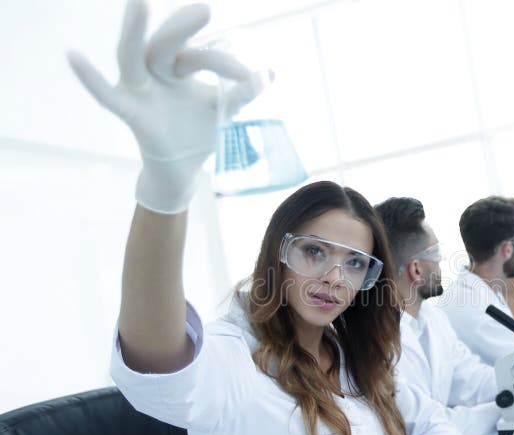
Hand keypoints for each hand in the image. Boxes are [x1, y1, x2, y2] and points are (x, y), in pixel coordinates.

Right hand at [67, 0, 261, 213]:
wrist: (184, 168)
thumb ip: (242, 93)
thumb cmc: (198, 133)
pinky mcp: (130, 111)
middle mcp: (154, 72)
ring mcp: (139, 89)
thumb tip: (269, 72)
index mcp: (177, 67)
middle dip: (184, 26)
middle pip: (166, 44)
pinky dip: (89, 78)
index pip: (199, 56)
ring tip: (139, 3)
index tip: (250, 77)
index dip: (225, 64)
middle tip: (206, 9)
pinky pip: (106, 95)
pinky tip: (74, 57)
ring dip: (133, 30)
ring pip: (133, 56)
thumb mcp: (224, 111)